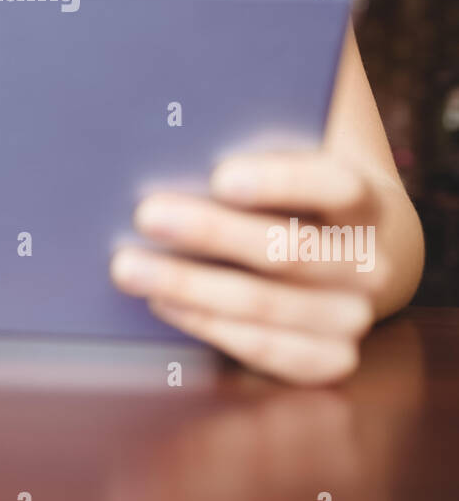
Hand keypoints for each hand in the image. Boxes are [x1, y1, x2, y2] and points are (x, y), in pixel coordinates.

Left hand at [110, 149, 390, 384]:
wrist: (348, 256)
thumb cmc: (296, 195)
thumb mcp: (291, 163)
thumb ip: (251, 146)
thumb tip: (176, 141)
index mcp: (366, 200)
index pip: (333, 185)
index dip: (280, 181)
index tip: (220, 176)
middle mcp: (371, 263)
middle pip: (288, 250)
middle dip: (211, 232)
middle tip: (146, 215)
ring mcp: (355, 317)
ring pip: (266, 304)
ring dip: (190, 285)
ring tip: (129, 266)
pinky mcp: (330, 360)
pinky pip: (264, 349)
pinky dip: (208, 325)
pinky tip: (163, 302)